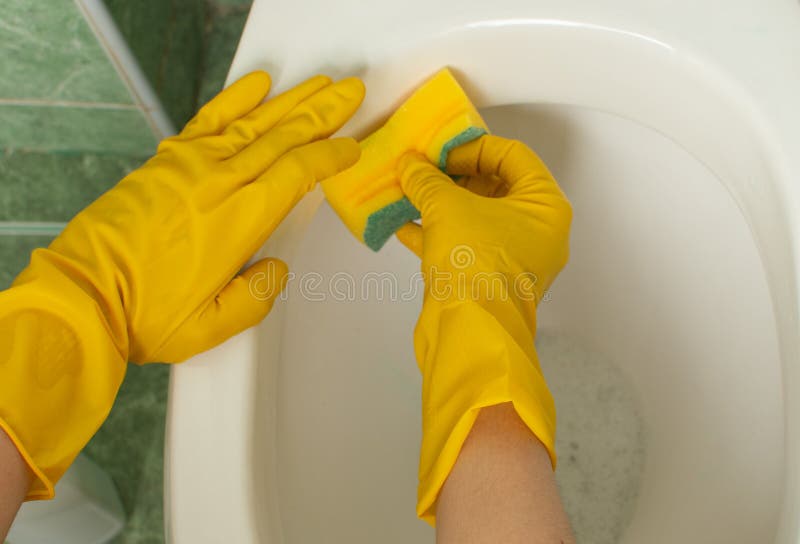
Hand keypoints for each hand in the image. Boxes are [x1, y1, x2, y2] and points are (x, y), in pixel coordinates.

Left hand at [0, 71, 364, 498]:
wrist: (83, 293)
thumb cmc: (147, 316)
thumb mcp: (212, 327)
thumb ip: (256, 298)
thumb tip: (275, 268)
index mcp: (241, 220)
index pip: (298, 173)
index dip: (330, 156)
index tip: (352, 146)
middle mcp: (222, 182)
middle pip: (283, 136)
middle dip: (322, 113)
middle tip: (351, 92)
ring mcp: (191, 165)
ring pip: (253, 122)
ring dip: (291, 101)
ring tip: (321, 83)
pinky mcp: (166, 160)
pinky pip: (208, 119)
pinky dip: (235, 99)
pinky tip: (258, 85)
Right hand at [394, 135, 571, 523]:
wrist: (469, 332)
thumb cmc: (474, 259)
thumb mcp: (447, 207)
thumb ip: (427, 180)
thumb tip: (409, 165)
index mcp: (545, 206)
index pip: (513, 156)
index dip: (474, 146)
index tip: (440, 151)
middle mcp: (538, 230)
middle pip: (494, 186)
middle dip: (452, 176)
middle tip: (421, 169)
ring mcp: (515, 258)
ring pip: (476, 217)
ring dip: (440, 203)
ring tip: (408, 191)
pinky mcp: (489, 279)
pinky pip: (465, 244)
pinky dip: (437, 232)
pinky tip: (403, 224)